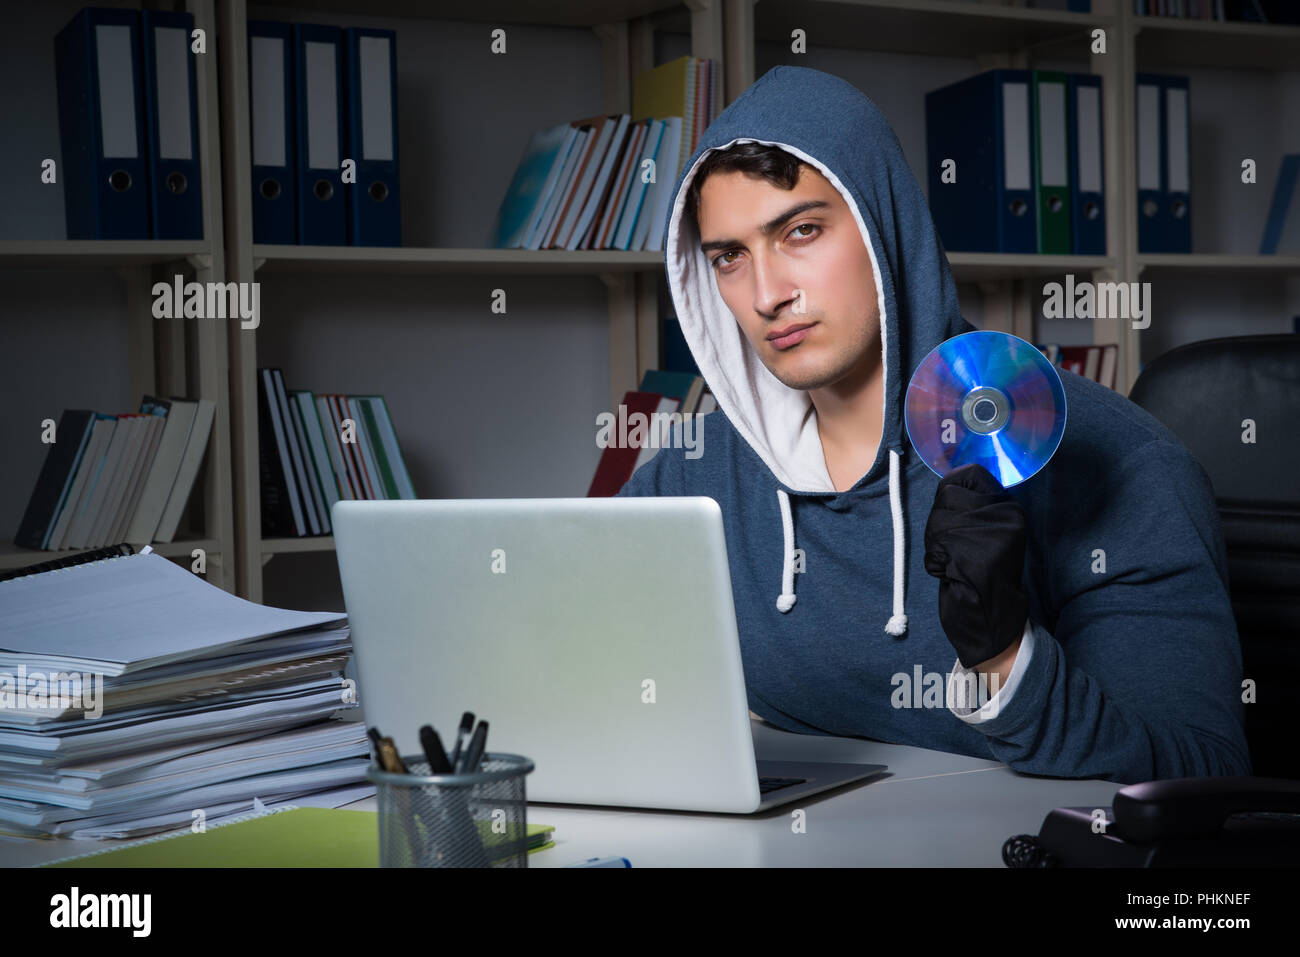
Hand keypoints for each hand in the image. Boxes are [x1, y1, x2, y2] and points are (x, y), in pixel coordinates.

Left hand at [923, 463, 1028, 669]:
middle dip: (941, 514)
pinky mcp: (965, 549)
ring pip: (937, 515)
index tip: (953, 504)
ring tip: (953, 555)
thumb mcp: (996, 534)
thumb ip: (978, 508)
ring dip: (935, 534)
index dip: (954, 486)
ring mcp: (983, 531)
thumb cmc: (988, 572)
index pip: (972, 474)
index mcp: (1009, 509)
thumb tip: (951, 484)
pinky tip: (949, 567)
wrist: (988, 611)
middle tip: (952, 540)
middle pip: (948, 492)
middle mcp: (1001, 515)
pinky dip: (934, 553)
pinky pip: (934, 538)